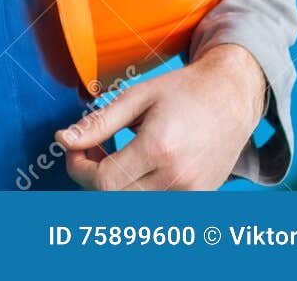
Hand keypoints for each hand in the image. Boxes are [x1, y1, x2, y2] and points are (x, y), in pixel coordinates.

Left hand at [56, 44, 266, 190]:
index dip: (79, 167)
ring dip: (114, 186)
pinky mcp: (200, 197)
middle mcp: (178, 178)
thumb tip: (63, 140)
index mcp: (159, 149)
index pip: (102, 181)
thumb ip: (98, 122)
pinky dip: (137, 190)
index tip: (74, 148)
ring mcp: (193, 193)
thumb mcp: (136, 96)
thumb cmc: (184, 90)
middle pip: (115, 199)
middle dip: (91, 177)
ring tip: (114, 154)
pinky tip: (136, 165)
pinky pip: (156, 205)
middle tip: (92, 148)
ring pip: (134, 206)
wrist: (233, 96)